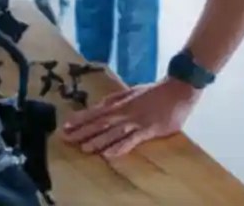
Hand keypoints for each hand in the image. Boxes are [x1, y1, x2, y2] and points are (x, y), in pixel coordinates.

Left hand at [61, 78, 199, 159]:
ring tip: (84, 148)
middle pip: (100, 123)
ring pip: (113, 132)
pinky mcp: (148, 130)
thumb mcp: (131, 92)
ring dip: (98, 140)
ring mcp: (136, 121)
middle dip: (83, 131)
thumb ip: (115, 98)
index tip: (65, 126)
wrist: (178, 90)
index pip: (96, 112)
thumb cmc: (154, 92)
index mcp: (119, 103)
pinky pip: (132, 140)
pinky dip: (120, 146)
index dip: (80, 119)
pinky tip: (110, 154)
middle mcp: (124, 112)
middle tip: (67, 139)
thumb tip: (100, 105)